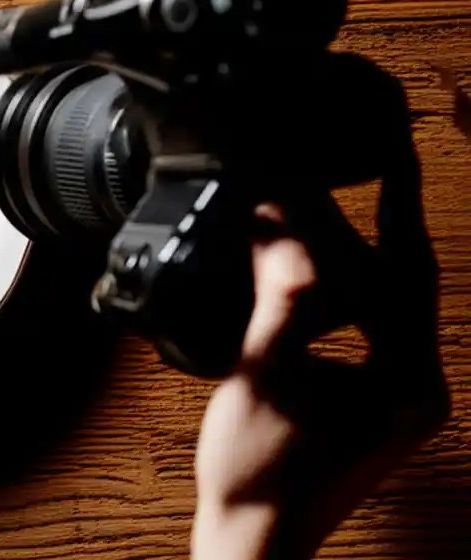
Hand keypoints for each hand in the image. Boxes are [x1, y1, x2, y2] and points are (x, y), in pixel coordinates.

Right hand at [192, 141, 448, 557]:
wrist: (255, 539)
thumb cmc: (259, 473)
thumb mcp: (263, 373)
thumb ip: (280, 296)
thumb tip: (280, 225)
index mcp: (406, 380)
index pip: (409, 271)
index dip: (397, 205)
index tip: (388, 151)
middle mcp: (417, 388)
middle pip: (404, 283)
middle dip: (374, 224)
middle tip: (349, 169)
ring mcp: (399, 399)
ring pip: (385, 305)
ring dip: (353, 258)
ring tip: (320, 210)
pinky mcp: (374, 405)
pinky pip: (368, 331)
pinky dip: (341, 295)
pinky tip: (308, 273)